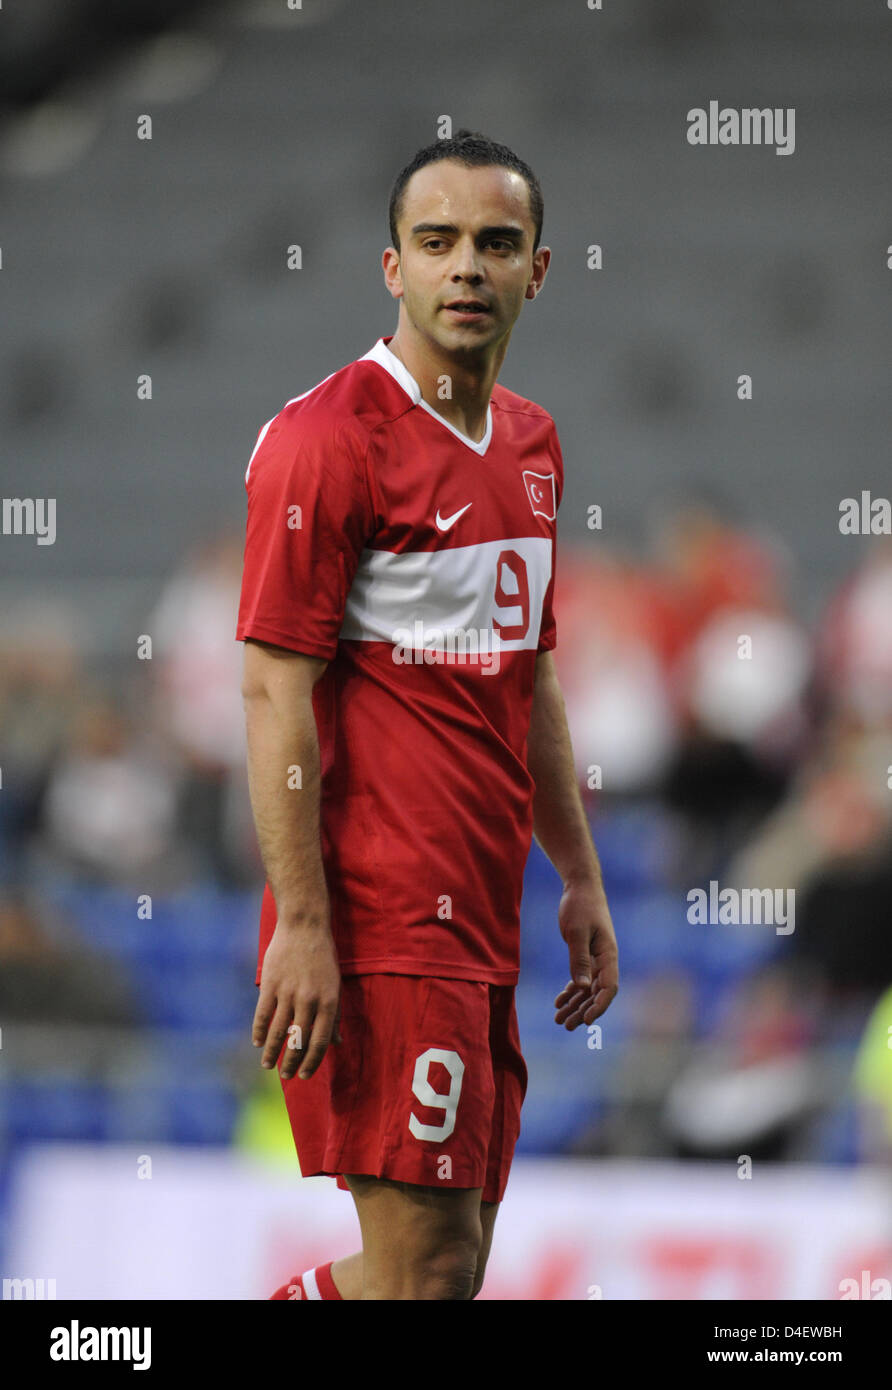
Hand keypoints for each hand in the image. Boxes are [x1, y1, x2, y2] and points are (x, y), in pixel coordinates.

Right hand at [252, 917, 341, 1079]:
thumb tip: (337, 1042)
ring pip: (278, 1031)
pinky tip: (258, 1043)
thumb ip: (335, 1015)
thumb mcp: (335, 985)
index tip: (305, 1075)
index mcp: (329, 1001)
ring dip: (272, 1052)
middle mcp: (309, 1000)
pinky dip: (260, 1031)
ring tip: (268, 1066)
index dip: (312, 1062)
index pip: (320, 1041)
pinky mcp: (271, 983)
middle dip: (291, 1063)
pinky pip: (263, 1013)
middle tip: (285, 1076)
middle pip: (298, 1040)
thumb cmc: (323, 956)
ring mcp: (288, 992)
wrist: (304, 925)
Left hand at [554, 878, 618, 1029]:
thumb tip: (581, 987)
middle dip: (582, 1011)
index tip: (587, 1022)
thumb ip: (578, 959)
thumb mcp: (576, 932)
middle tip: (565, 1026)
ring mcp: (597, 958)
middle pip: (597, 993)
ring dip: (575, 1005)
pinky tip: (559, 1001)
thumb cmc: (580, 905)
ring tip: (559, 1020)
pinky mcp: (586, 954)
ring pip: (587, 989)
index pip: (609, 988)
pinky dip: (570, 991)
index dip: (599, 1006)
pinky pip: (580, 979)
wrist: (581, 886)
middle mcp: (605, 960)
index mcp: (609, 954)